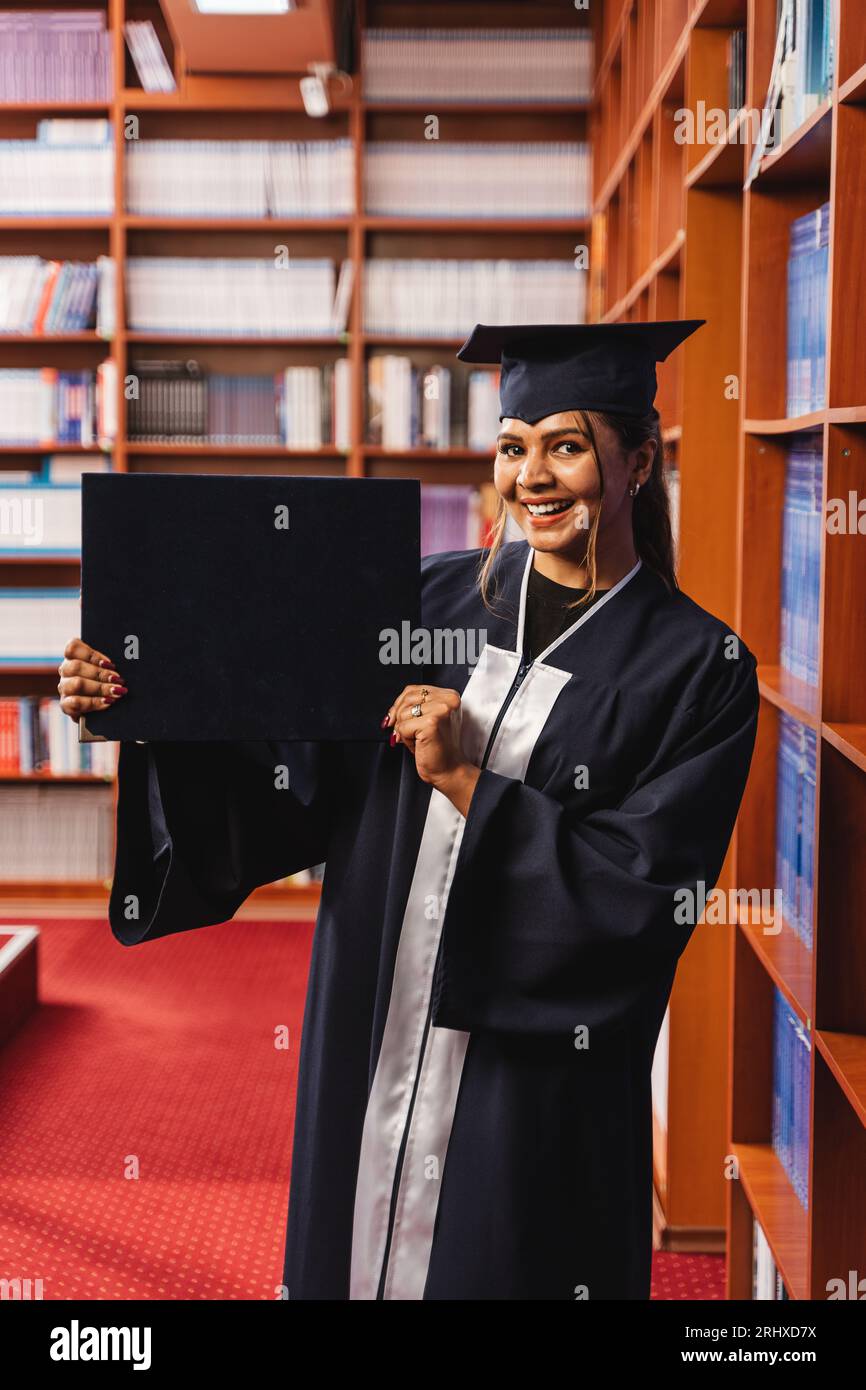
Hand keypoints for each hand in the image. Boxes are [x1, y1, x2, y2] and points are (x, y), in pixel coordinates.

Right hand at [57, 638, 127, 721]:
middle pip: (75, 666)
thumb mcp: (109, 669)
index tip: (109, 663)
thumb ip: (110, 663)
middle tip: (118, 680)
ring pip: (76, 684)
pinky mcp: (66, 705)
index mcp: (73, 657)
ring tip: (116, 691)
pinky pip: (75, 703)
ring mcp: (64, 688)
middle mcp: (66, 671)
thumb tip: (129, 654)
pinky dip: (93, 702)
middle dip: (100, 673)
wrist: (101, 710)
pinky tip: (107, 702)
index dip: (91, 655)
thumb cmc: (109, 682)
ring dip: (99, 688)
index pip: (72, 648)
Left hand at [384, 684, 480, 815]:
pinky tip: (418, 745)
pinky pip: (403, 727)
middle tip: (406, 734)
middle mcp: (447, 700)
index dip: (399, 704)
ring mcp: (440, 710)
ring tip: (417, 740)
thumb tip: (390, 712)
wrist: (449, 770)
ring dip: (404, 730)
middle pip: (406, 699)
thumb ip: (414, 708)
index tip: (394, 719)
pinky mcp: (431, 723)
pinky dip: (405, 739)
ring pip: (402, 713)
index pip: (413, 690)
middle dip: (400, 717)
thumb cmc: (439, 748)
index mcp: (449, 696)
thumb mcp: (428, 720)